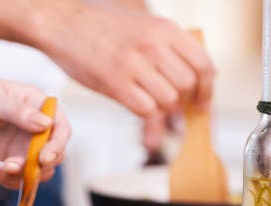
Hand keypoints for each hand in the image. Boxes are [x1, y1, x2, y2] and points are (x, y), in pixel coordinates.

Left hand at [0, 77, 70, 188]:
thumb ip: (18, 112)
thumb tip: (47, 124)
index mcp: (36, 103)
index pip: (60, 127)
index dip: (57, 145)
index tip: (43, 158)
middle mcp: (35, 124)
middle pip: (55, 151)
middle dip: (39, 165)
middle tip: (15, 167)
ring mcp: (23, 142)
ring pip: (39, 168)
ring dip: (24, 175)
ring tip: (1, 170)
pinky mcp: (10, 156)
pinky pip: (21, 175)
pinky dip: (11, 179)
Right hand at [40, 4, 214, 118]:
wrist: (63, 23)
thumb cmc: (100, 26)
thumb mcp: (143, 24)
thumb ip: (167, 47)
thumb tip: (190, 80)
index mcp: (165, 29)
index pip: (203, 64)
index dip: (207, 88)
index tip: (202, 101)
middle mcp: (153, 46)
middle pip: (186, 86)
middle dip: (181, 99)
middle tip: (170, 104)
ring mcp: (134, 65)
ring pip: (167, 101)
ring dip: (161, 108)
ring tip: (147, 101)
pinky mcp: (115, 84)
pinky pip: (145, 110)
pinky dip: (146, 116)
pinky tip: (136, 108)